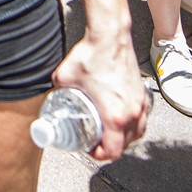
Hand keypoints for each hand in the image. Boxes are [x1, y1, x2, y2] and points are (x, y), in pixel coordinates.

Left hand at [52, 32, 148, 160]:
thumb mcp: (63, 78)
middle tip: (95, 141)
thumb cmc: (92, 55)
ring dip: (123, 137)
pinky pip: (142, 117)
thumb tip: (49, 96)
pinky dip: (133, 123)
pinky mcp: (142, 93)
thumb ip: (55, 90)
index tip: (89, 148)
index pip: (112, 150)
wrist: (110, 36)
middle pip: (125, 145)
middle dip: (109, 147)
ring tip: (109, 133)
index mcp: (115, 115)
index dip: (98, 155)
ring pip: (137, 132)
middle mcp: (132, 112)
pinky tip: (122, 118)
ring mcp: (140, 102)